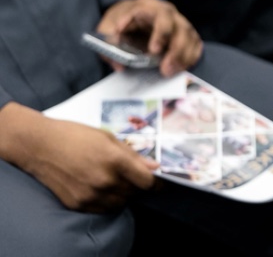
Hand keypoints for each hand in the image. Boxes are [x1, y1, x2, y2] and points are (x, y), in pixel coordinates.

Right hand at [0, 103, 155, 212]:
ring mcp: (90, 194)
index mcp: (115, 160)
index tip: (159, 181)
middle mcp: (104, 180)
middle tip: (134, 176)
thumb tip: (154, 167)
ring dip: (124, 194)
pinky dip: (108, 201)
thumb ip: (132, 155)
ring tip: (116, 180)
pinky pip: (103, 209)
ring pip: (120, 203)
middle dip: (138, 185)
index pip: (146, 181)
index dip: (156, 182)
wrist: (39, 146)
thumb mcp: (108, 138)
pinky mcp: (77, 204)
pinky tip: (103, 189)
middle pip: (135, 192)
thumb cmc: (76, 136)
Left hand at [97, 0, 202, 76]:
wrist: (128, 16)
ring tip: (170, 72)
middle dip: (175, 49)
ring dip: (183, 56)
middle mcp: (169, 13)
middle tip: (165, 69)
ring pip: (190, 37)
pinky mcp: (185, 34)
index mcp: (149, 7)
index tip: (154, 50)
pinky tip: (182, 67)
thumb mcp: (106, 29)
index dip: (160, 33)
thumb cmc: (118, 22)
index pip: (161, 15)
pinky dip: (191, 57)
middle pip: (180, 28)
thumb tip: (119, 65)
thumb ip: (109, 45)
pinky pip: (195, 44)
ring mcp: (179, 23)